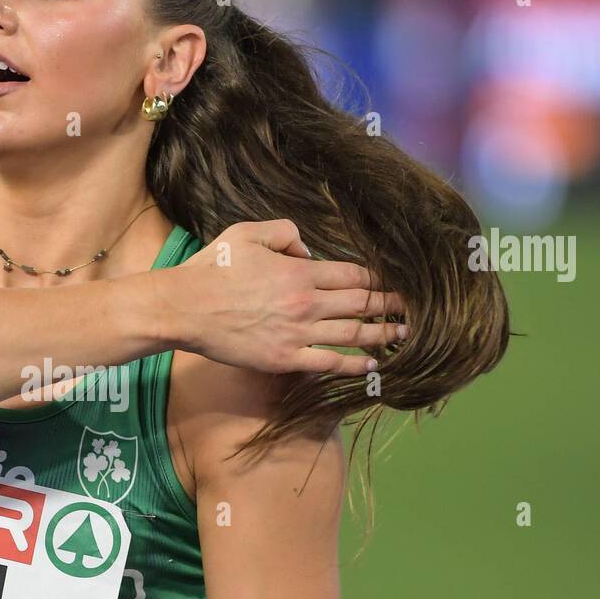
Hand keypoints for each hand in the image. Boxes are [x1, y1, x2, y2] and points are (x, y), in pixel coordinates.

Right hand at [170, 218, 407, 376]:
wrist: (183, 309)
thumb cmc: (211, 269)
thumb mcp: (246, 233)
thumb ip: (284, 233)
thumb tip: (307, 250)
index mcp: (299, 271)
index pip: (354, 274)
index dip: (380, 278)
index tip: (397, 281)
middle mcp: (305, 303)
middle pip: (362, 303)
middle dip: (392, 305)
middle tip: (416, 308)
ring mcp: (297, 334)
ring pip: (353, 335)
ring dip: (382, 334)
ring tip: (405, 334)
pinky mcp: (284, 359)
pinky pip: (328, 364)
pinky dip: (354, 365)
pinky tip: (372, 365)